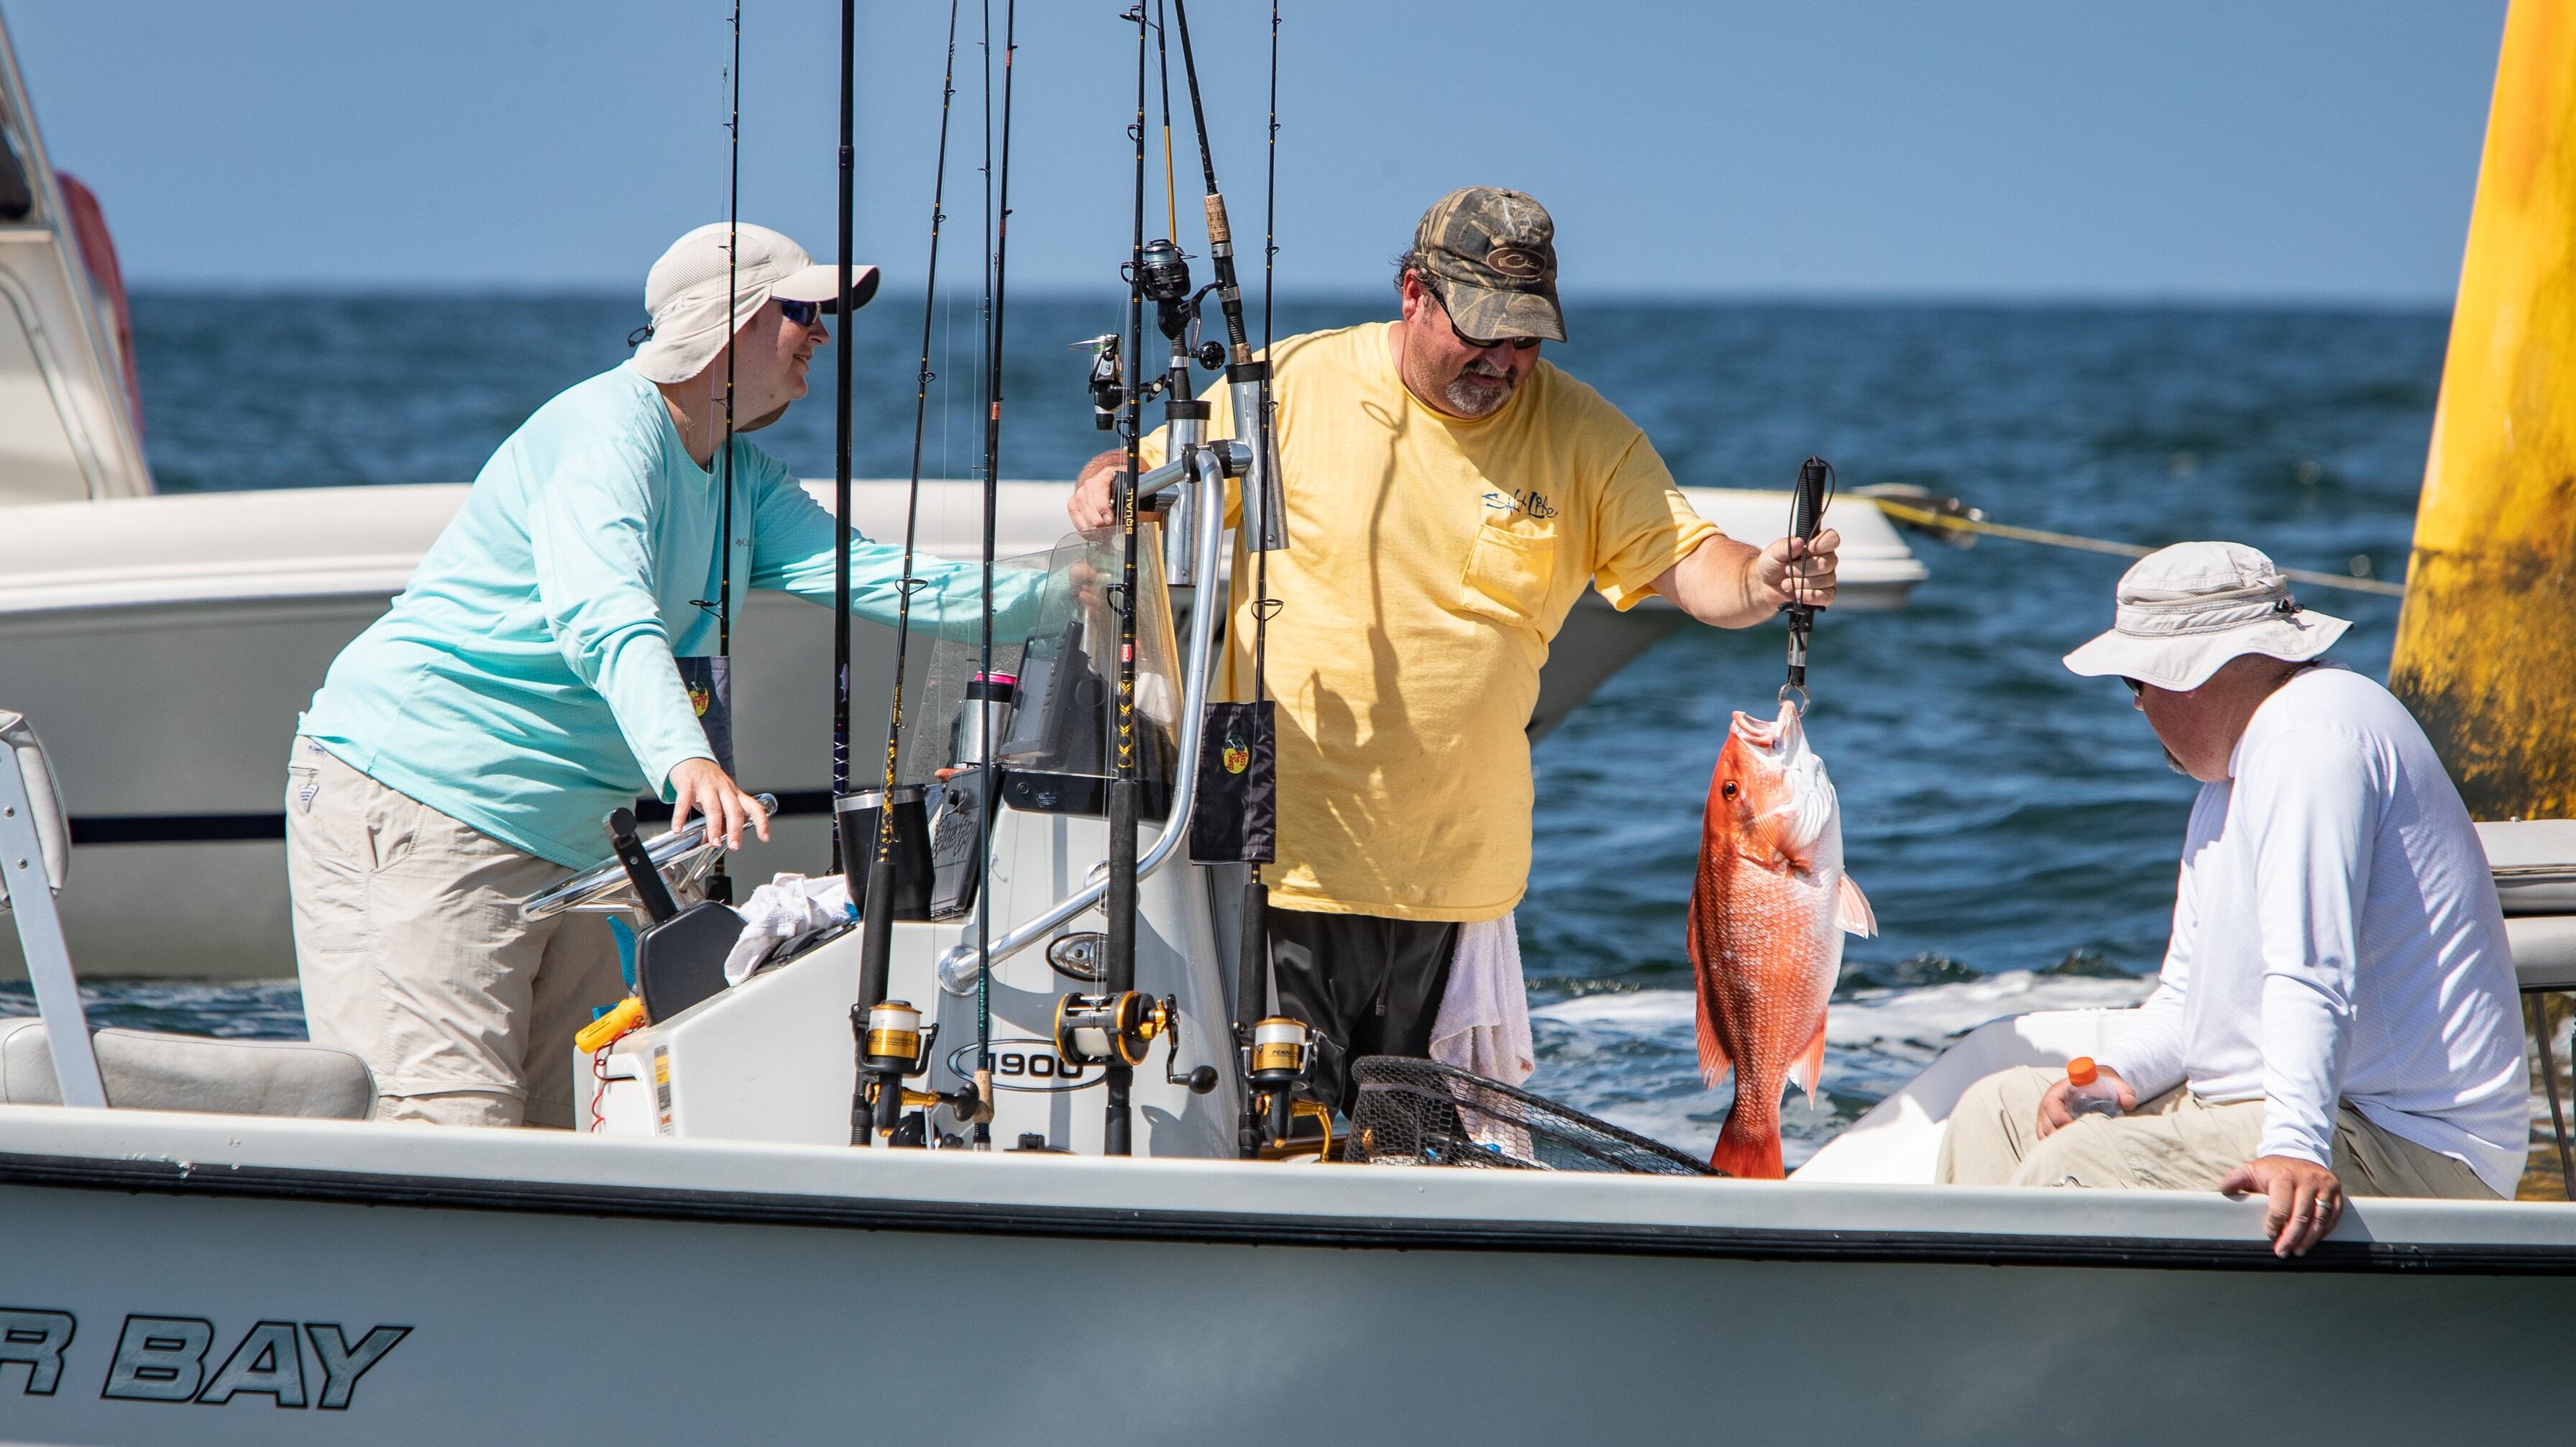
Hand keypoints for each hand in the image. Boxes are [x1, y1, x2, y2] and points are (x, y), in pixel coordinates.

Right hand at [667, 758, 770, 850]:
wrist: (689, 757)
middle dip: (736, 830)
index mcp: (734, 793)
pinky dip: (680, 817)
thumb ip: (718, 817)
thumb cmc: (707, 781)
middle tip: (735, 846)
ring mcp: (706, 785)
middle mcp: (723, 788)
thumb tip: (712, 840)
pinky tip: (678, 829)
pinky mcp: (688, 784)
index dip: (762, 822)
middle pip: (734, 809)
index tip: (765, 837)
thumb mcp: (718, 797)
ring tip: (713, 842)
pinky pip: (684, 802)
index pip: (754, 807)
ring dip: (714, 827)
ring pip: (713, 807)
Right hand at [1067, 450, 1125, 533]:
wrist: (1109, 483)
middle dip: (1099, 521)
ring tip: (1102, 532)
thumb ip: (1129, 497)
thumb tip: (1128, 514)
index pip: (1100, 490)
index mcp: (1106, 475)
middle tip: (1107, 529)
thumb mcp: (1129, 488)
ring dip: (1093, 526)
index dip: (1104, 507)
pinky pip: (1076, 518)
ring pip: (1083, 513)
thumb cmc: (1121, 489)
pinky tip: (1092, 532)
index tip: (1109, 519)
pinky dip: (1084, 528)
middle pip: (1090, 505)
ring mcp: (1080, 492)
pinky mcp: (1073, 503)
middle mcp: (1090, 483)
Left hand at [1749, 528, 1839, 610]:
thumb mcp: (1774, 552)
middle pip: (1828, 563)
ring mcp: (1827, 577)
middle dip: (1804, 569)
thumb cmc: (1772, 564)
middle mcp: (1825, 559)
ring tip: (1786, 583)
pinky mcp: (1824, 594)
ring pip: (1826, 581)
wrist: (1765, 585)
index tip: (1806, 551)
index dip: (1821, 545)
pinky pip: (1826, 596)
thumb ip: (1786, 546)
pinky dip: (1810, 596)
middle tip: (1787, 570)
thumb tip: (1799, 542)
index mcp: (1816, 544)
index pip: (1832, 539)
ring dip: (1802, 584)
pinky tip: (1797, 595)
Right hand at [2034, 1063, 2134, 1138]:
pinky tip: (2071, 1150)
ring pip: (2044, 1133)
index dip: (2061, 1118)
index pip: (2051, 1105)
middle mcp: (2048, 1103)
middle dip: (2061, 1136)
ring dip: (2057, 1143)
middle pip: (2046, 1123)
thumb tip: (2128, 1102)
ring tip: (2078, 1148)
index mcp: (2059, 1090)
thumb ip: (2123, 1091)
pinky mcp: (2048, 1125)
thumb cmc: (2101, 1086)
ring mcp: (2046, 1115)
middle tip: (2081, 1143)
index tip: (2078, 1126)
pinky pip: (2045, 1138)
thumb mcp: (2114, 1085)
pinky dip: (2055, 1146)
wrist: (2093, 1087)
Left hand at [2218, 1156, 2344, 1257]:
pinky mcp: (2337, 1193)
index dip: (2275, 1224)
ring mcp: (2324, 1186)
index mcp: (2284, 1176)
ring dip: (2309, 1239)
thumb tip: (2223, 1190)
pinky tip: (2314, 1240)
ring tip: (2298, 1251)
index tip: (2270, 1235)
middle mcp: (2307, 1180)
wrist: (2300, 1154)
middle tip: (2283, 1251)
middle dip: (2291, 1238)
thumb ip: (2236, 1179)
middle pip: (2301, 1216)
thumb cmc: (2274, 1169)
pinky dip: (2324, 1231)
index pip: (2281, 1207)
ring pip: (2319, 1219)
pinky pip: (2333, 1217)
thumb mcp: (2252, 1169)